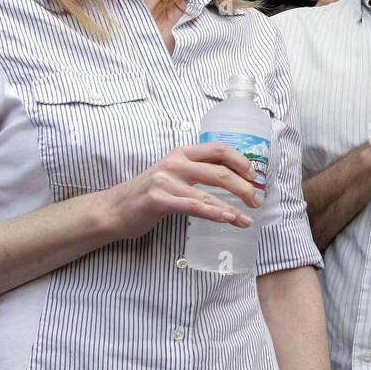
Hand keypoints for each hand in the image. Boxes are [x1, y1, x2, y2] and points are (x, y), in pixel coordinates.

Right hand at [101, 143, 264, 241]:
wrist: (114, 209)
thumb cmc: (149, 193)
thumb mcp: (173, 173)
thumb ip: (196, 171)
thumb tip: (232, 177)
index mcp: (182, 153)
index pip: (219, 149)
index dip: (240, 161)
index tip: (254, 175)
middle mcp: (175, 163)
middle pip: (220, 171)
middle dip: (244, 187)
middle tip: (257, 201)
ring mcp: (166, 181)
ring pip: (210, 192)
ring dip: (233, 207)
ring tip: (247, 219)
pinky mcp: (159, 200)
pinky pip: (195, 207)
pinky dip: (216, 214)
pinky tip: (229, 219)